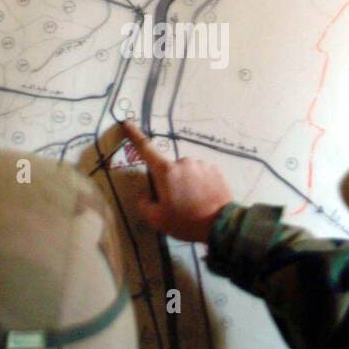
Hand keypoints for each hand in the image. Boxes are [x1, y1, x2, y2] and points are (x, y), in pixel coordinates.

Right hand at [120, 121, 233, 242]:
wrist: (220, 225)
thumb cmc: (185, 221)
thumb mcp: (156, 219)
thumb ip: (144, 204)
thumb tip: (146, 195)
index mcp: (166, 171)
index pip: (146, 149)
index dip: (134, 135)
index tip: (127, 122)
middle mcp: (183, 162)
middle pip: (169, 169)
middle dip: (169, 182)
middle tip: (177, 203)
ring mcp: (201, 164)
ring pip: (186, 172)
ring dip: (186, 183)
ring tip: (194, 204)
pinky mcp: (215, 170)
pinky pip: (201, 175)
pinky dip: (200, 184)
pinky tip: (204, 199)